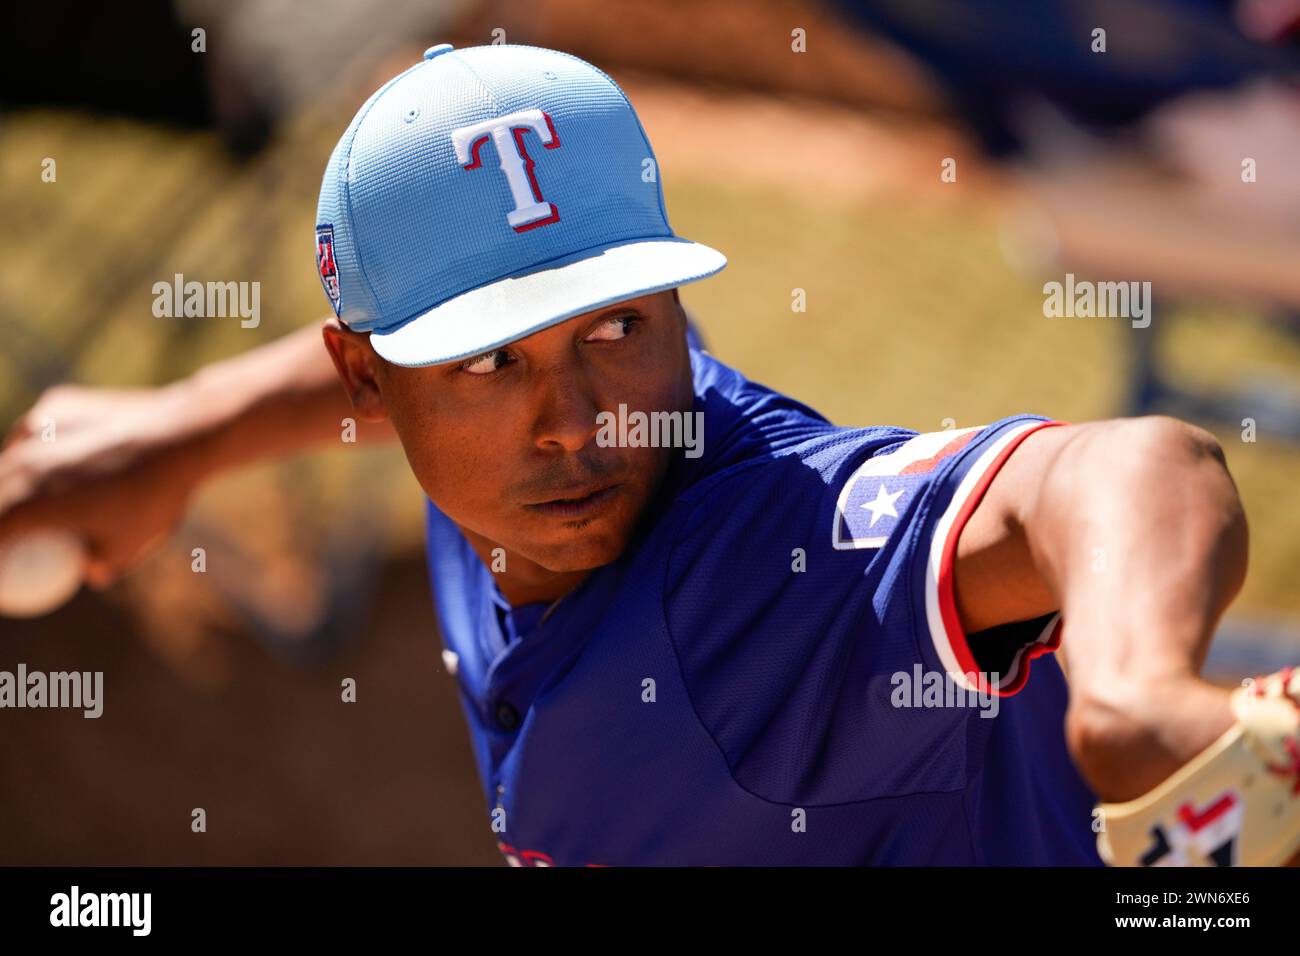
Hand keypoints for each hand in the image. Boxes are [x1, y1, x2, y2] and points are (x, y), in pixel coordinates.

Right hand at [0, 382, 211, 587]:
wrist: (182, 434)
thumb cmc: (153, 496)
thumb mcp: (129, 546)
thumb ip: (102, 565)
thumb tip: (91, 573)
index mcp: (33, 501)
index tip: (6, 567)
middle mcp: (26, 461)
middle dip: (1, 514)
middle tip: (13, 530)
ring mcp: (38, 426)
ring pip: (10, 458)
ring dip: (10, 478)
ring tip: (20, 494)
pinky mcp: (56, 403)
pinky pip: (35, 429)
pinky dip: (34, 445)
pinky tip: (47, 456)